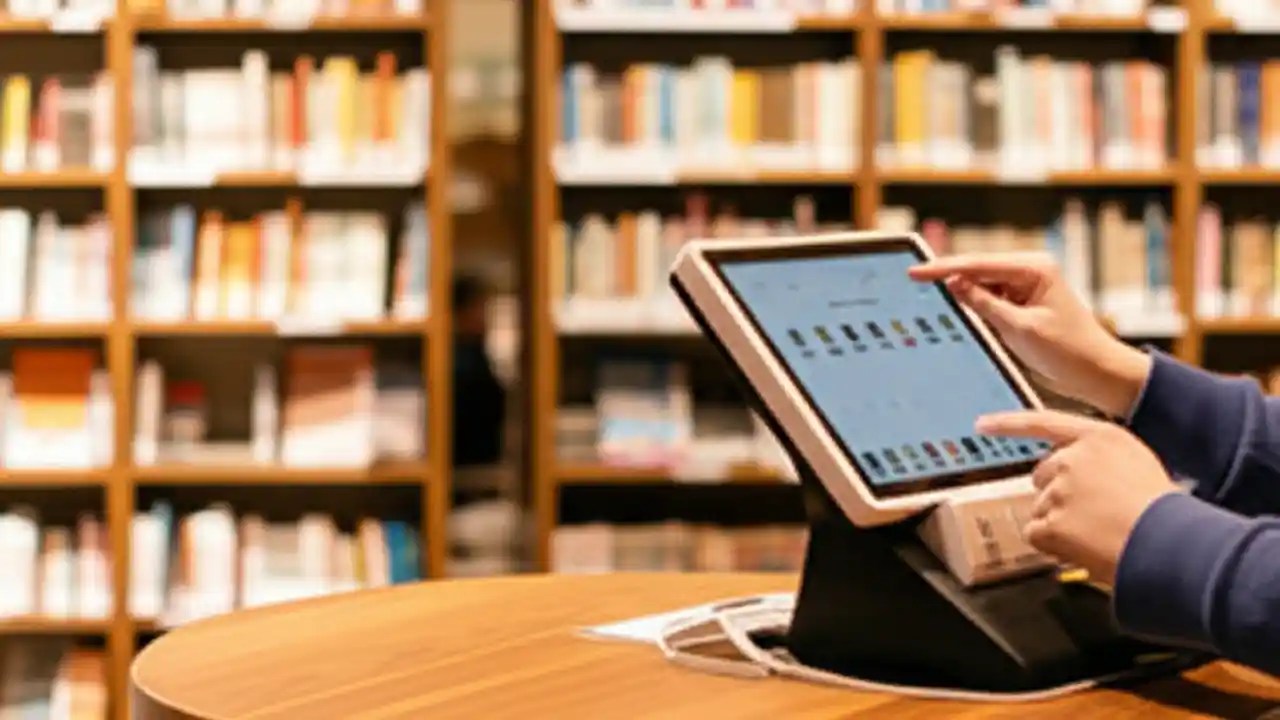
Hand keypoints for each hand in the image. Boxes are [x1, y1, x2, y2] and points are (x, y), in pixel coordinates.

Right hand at [909, 252, 1150, 417]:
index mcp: (1034, 269)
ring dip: (961, 292)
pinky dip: (974, 305)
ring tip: (928, 295)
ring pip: (981, 284)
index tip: (915, 272)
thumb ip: (983, 303)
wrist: (1097, 373)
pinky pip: (990, 298)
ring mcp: (1026, 286)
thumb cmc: (1069, 351)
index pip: (979, 264)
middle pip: (978, 269)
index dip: (943, 268)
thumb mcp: (1019, 328)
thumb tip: (952, 283)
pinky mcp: (1023, 303)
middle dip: (948, 276)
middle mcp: (1030, 271)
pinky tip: (955, 308)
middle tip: (912, 280)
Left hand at [976, 409, 1178, 585]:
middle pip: (1041, 477)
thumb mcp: (1138, 464)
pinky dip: (1054, 546)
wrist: (1172, 542)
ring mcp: (1058, 490)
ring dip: (1059, 525)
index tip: (981, 425)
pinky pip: (1036, 536)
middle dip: (1056, 496)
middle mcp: (1072, 458)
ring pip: (1040, 509)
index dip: (1009, 424)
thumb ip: (1101, 461)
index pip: (1044, 423)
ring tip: (1099, 534)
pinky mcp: (1049, 522)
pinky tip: (1085, 548)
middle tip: (1092, 516)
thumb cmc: (1166, 510)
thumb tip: (1079, 478)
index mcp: (1099, 437)